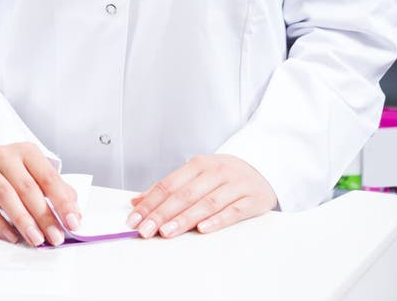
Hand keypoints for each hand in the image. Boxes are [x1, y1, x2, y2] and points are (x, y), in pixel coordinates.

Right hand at [0, 142, 80, 246]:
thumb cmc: (15, 169)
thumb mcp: (37, 171)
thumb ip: (58, 190)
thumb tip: (74, 214)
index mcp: (27, 151)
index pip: (48, 177)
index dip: (62, 201)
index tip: (72, 222)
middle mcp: (6, 157)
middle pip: (28, 189)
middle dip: (44, 216)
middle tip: (56, 236)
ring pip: (7, 197)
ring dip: (24, 221)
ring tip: (37, 239)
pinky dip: (1, 225)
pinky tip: (13, 236)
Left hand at [127, 154, 276, 238]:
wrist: (261, 169)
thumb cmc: (223, 175)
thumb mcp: (196, 175)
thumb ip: (169, 188)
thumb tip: (138, 201)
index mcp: (198, 164)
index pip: (169, 184)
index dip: (150, 202)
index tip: (135, 218)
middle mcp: (215, 172)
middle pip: (184, 195)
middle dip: (162, 214)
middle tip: (146, 230)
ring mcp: (234, 185)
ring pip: (206, 203)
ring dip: (184, 219)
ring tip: (167, 232)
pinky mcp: (251, 199)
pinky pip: (232, 211)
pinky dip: (217, 220)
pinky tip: (202, 229)